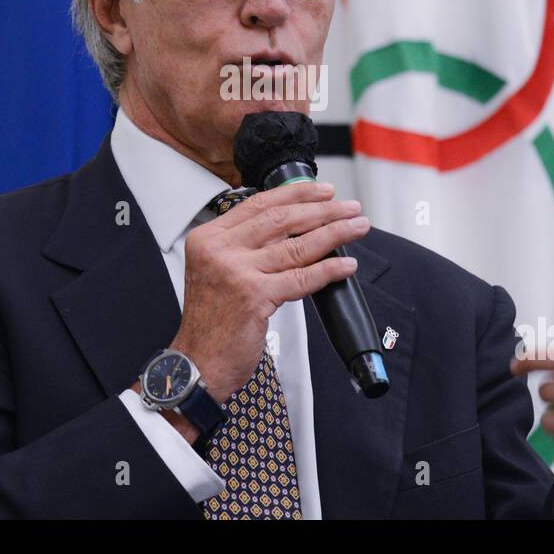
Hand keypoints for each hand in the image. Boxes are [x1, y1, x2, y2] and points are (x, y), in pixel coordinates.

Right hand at [171, 181, 368, 401]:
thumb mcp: (217, 270)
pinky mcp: (254, 298)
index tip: (323, 192)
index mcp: (209, 238)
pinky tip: (346, 265)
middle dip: (323, 210)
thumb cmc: (212, 321)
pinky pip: (301, 278)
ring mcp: (236, 273)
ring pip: (296, 246)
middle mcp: (220, 250)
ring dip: (334, 234)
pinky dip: (328, 270)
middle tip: (349, 207)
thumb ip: (246, 246)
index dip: (296, 194)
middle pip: (281, 220)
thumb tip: (296, 225)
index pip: (259, 204)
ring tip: (356, 228)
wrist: (198, 362)